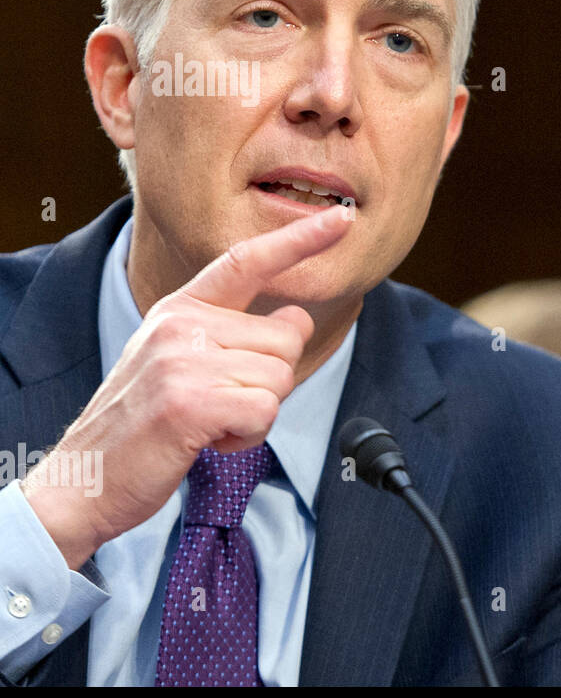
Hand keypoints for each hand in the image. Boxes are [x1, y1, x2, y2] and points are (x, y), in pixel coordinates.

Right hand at [22, 203, 352, 569]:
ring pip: (280, 377)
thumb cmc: (142, 426)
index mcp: (179, 309)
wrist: (82, 480)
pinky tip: (209, 440)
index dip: (299, 238)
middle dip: (271, 379)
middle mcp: (180, 324)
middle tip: (222, 403)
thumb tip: (296, 318)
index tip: (341, 217)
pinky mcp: (189, 401)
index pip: (247, 260)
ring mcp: (182, 360)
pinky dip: (249, 434)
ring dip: (257, 412)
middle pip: (286, 338)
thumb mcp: (178, 361)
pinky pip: (265, 410)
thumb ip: (233, 335)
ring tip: (209, 422)